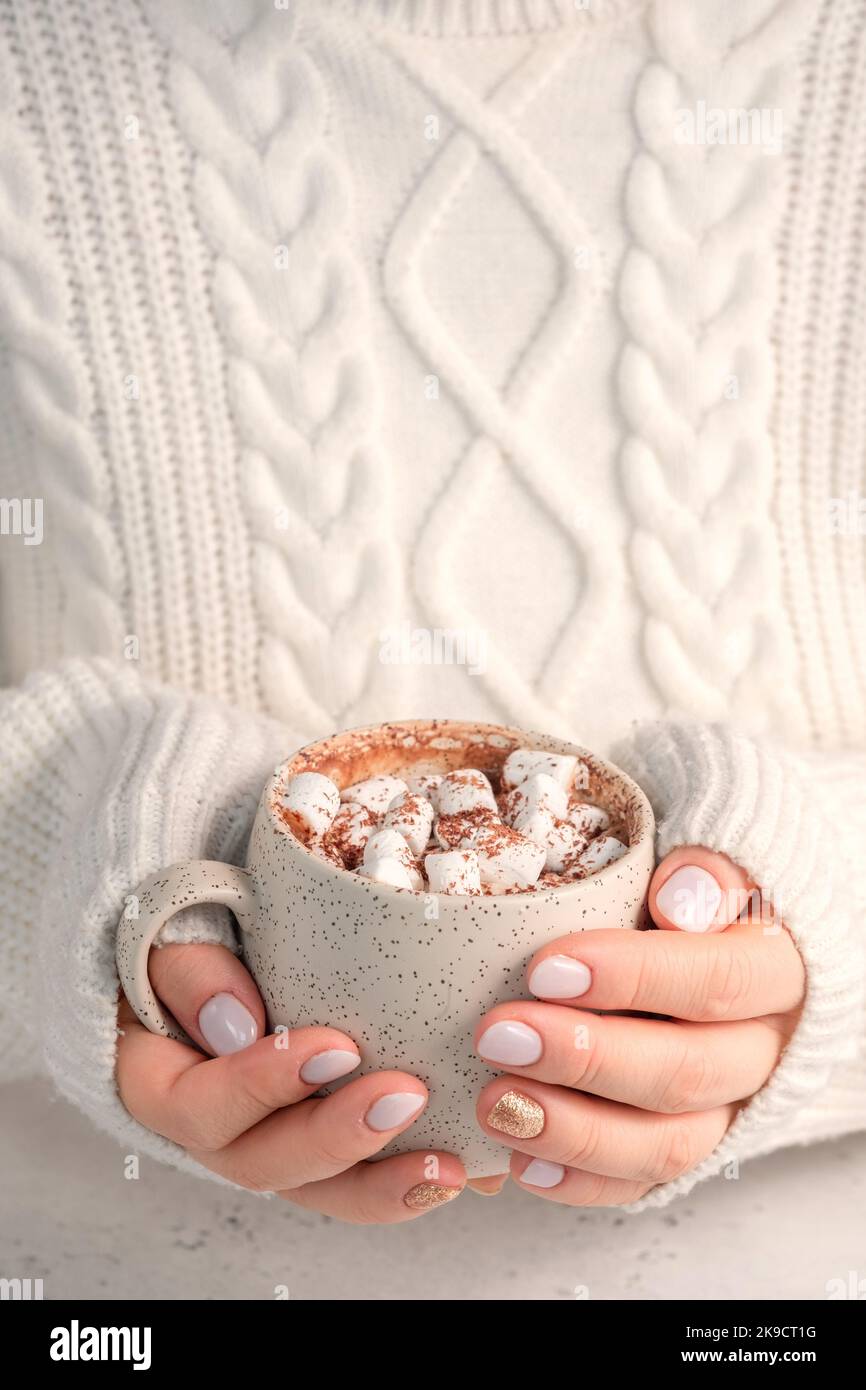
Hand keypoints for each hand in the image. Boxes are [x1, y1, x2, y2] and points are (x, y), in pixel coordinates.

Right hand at [117, 943, 464, 1221]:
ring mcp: (270, 1142)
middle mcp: (214, 1129)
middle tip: (406, 1095)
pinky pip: (359, 1178)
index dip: (264, 1086)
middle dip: (337, 1137)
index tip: (335, 1045)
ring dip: (384, 1183)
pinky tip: (465, 1171)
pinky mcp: (320, 1143)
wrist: (215, 941)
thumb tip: (237, 1024)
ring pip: (319, 1188)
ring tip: (446, 1166)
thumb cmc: (191, 934)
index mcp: (161, 1081)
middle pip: (263, 1163)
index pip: (200, 1105)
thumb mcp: (169, 931)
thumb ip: (189, 969)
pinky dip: (410, 1177)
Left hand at [472, 846, 804, 1204]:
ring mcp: (725, 1111)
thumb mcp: (706, 869)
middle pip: (685, 1072)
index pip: (715, 981)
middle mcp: (760, 1052)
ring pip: (667, 1145)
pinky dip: (579, 1182)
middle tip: (496, 1037)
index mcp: (775, 972)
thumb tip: (682, 898)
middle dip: (584, 1059)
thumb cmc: (688, 900)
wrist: (712, 949)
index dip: (632, 980)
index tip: (544, 969)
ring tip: (496, 1105)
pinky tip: (519, 1163)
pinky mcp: (685, 1150)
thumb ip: (705, 874)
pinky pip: (640, 1185)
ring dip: (574, 1132)